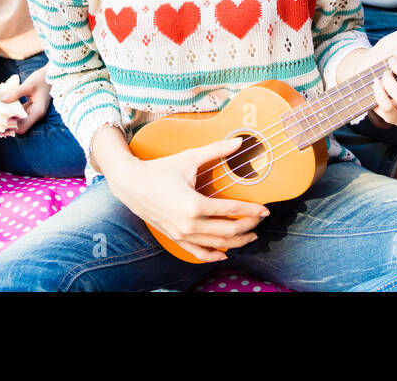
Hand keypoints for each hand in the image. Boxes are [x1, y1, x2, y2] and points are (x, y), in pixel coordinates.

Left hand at [2, 69, 50, 135]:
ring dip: (9, 118)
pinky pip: (20, 113)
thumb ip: (16, 93)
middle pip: (20, 126)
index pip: (23, 128)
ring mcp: (33, 110)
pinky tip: (3, 108)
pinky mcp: (30, 106)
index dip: (11, 128)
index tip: (0, 123)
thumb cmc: (42, 79)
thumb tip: (2, 99)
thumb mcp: (29, 85)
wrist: (52, 73)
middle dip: (8, 125)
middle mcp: (36, 114)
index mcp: (37, 112)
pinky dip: (12, 112)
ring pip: (19, 120)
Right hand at [107, 137, 269, 262]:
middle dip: (248, 226)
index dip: (251, 210)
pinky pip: (197, 252)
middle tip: (260, 221)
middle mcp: (188, 224)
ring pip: (216, 245)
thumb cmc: (160, 170)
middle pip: (227, 231)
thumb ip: (216, 150)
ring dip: (236, 242)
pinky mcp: (175, 238)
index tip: (264, 210)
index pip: (231, 210)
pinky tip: (225, 252)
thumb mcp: (189, 158)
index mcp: (194, 204)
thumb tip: (239, 142)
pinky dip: (213, 254)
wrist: (131, 184)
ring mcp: (181, 234)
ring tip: (251, 236)